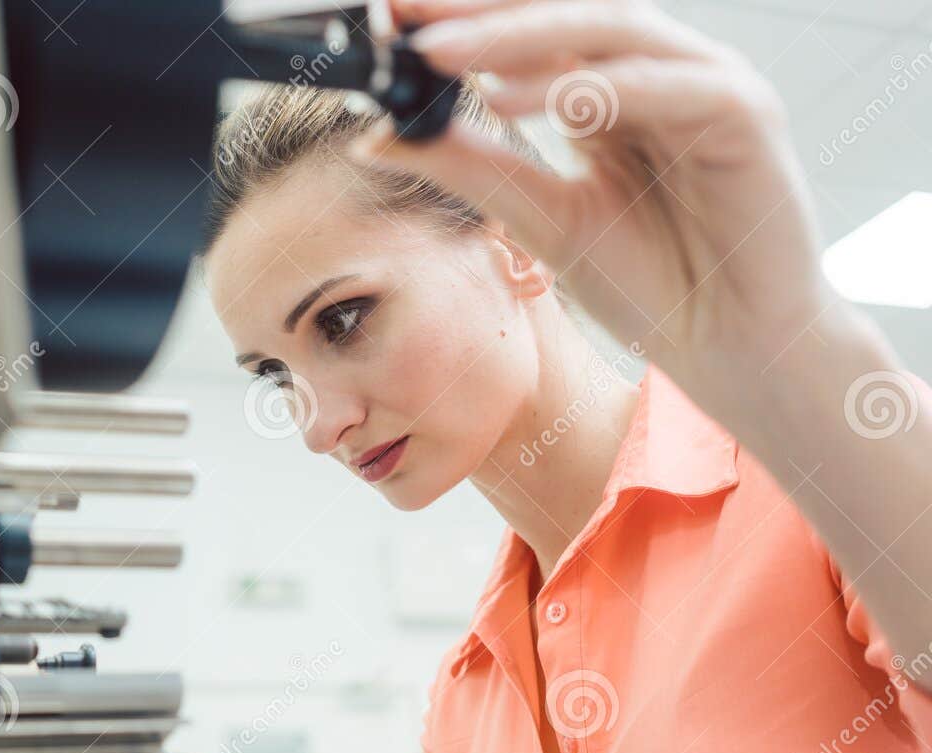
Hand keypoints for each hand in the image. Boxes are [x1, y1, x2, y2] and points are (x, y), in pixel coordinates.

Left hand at [354, 0, 846, 420]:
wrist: (732, 346)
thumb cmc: (653, 284)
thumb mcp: (539, 220)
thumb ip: (470, 170)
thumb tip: (380, 138)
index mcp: (612, 90)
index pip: (532, 32)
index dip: (463, 17)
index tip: (388, 19)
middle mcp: (659, 72)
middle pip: (565, 13)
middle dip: (480, 12)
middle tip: (404, 14)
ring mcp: (707, 84)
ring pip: (607, 33)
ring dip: (516, 39)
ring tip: (439, 54)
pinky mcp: (745, 115)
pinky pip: (661, 86)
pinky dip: (588, 87)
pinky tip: (518, 98)